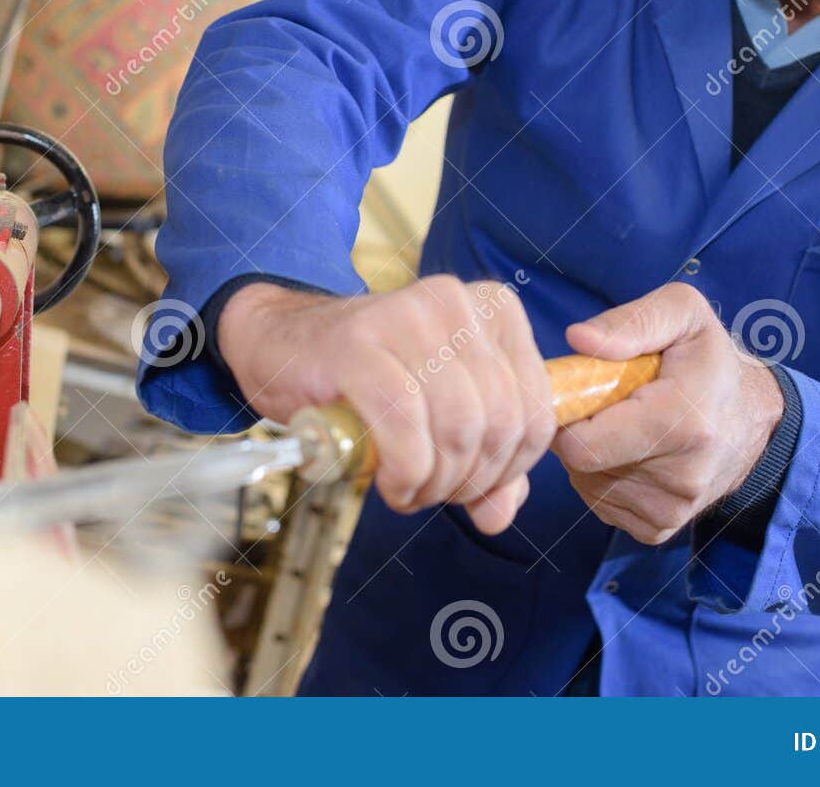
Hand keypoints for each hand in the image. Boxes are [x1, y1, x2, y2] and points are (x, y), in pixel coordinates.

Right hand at [216, 277, 555, 533]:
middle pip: (499, 421)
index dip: (512, 469)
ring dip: (436, 482)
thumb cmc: (366, 382)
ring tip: (410, 491)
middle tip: (433, 494)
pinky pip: (405, 423)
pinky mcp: (359, 343)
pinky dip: (406, 471)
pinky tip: (392, 485)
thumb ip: (484, 463)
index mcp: (495, 310)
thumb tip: (498, 516)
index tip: (474, 487)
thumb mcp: (440, 414)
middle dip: (471, 481)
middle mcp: (457, 302)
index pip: (538, 409)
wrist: (281, 344)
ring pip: (458, 425)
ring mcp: (408, 316)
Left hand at [552, 283, 783, 544]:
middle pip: (581, 464)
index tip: (583, 391)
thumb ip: (631, 322)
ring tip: (623, 425)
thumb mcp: (683, 313)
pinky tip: (629, 453)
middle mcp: (681, 476)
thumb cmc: (707, 358)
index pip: (582, 445)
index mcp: (683, 422)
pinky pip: (602, 504)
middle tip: (605, 403)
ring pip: (587, 485)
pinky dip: (603, 478)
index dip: (567, 416)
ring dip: (592, 455)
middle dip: (580, 430)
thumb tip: (578, 340)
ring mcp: (671, 509)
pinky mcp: (660, 529)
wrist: (751, 418)